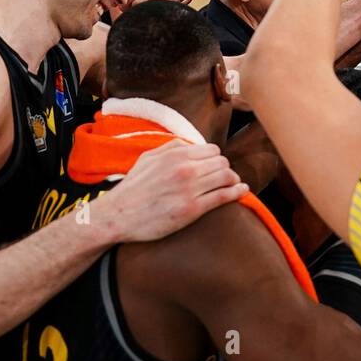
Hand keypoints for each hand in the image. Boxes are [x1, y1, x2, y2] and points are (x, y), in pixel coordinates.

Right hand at [90, 141, 247, 242]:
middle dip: (226, 169)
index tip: (216, 166)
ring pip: (227, 177)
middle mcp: (185, 169)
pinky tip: (243, 191)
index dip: (216, 158)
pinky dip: (238, 192)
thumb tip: (190, 144)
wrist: (118, 216)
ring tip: (235, 184)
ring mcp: (190, 189)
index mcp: (175, 155)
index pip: (212, 150)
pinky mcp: (192, 209)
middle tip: (226, 177)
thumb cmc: (133, 188)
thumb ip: (170, 148)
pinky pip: (224, 196)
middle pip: (222, 162)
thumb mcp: (147, 159)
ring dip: (234, 180)